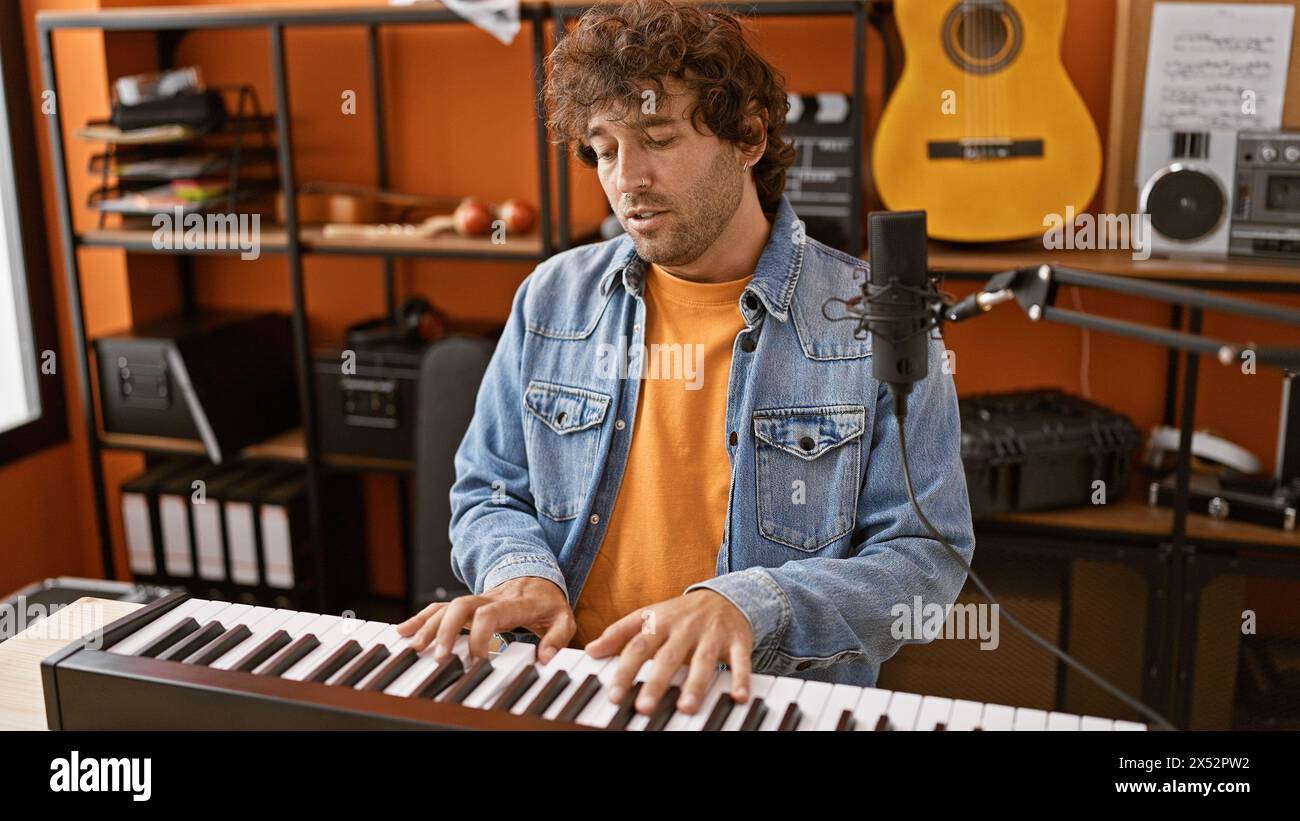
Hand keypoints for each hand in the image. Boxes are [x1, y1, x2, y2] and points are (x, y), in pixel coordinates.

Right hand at [396, 576, 573, 662]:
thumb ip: (557, 638)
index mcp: (515, 602)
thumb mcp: (563, 618)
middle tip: (439, 656)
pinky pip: (441, 607)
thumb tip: (545, 658)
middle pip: (461, 605)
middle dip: (446, 630)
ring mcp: (476, 599)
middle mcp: (491, 598)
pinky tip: (404, 631)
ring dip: (429, 626)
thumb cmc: (548, 601)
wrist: (538, 575)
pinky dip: (421, 618)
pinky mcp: (467, 604)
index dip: (480, 635)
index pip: (491, 613)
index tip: (477, 659)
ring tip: (414, 648)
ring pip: (447, 606)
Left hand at [584, 589, 753, 716]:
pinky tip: (739, 697)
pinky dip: (741, 678)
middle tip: (644, 707)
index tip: (613, 695)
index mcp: (660, 622)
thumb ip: (619, 634)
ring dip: (695, 685)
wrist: (724, 596)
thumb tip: (591, 651)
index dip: (625, 671)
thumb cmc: (680, 614)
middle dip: (657, 683)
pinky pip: (740, 661)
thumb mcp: (648, 617)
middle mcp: (685, 628)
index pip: (638, 648)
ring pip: (703, 661)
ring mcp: (712, 635)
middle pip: (668, 657)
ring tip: (686, 707)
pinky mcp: (737, 641)